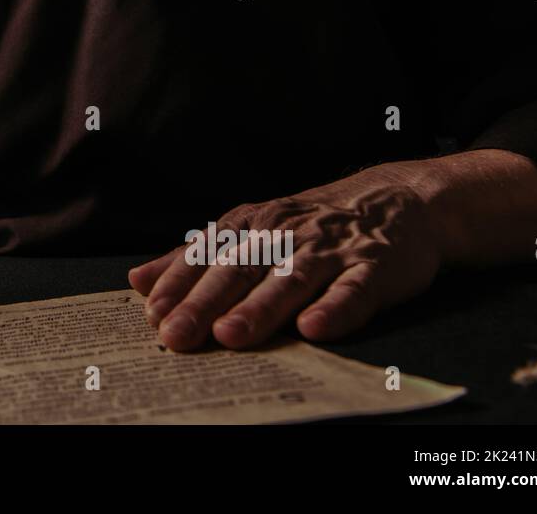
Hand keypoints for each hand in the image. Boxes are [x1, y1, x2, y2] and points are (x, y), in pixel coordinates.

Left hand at [128, 161, 444, 349]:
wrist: (398, 200)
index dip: (178, 285)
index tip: (152, 314)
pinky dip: (334, 309)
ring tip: (230, 335)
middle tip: (176, 335)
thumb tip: (138, 279)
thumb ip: (195, 257)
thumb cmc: (312, 224)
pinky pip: (352, 290)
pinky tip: (314, 328)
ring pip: (288, 280)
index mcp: (250, 226)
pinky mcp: (373, 268)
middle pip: (238, 270)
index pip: (205, 256)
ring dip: (259, 308)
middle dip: (204, 303)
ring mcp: (329, 251)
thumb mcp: (250, 230)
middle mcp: (283, 235)